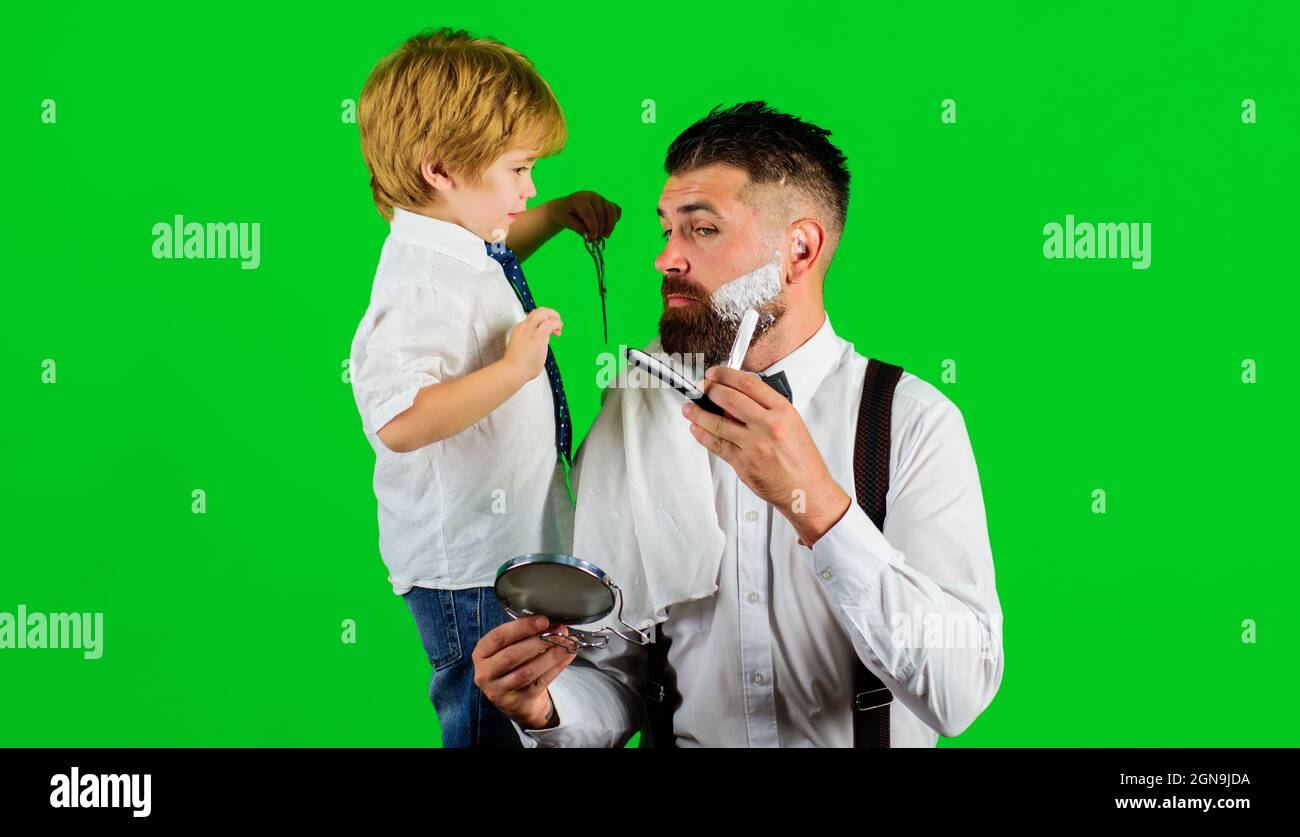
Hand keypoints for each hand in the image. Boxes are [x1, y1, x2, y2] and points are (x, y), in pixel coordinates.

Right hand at [473, 615, 576, 729]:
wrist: (515, 702)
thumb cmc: (512, 666)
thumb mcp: (508, 649)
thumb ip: (522, 636)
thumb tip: (550, 623)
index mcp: (481, 654)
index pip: (499, 637)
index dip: (522, 627)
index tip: (543, 620)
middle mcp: (485, 673)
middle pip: (512, 655)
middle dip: (539, 641)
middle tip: (559, 631)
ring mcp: (499, 691)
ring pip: (527, 671)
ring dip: (550, 655)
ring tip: (567, 644)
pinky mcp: (517, 703)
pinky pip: (540, 682)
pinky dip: (557, 667)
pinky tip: (568, 656)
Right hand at [504, 306, 561, 380]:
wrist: (513, 370)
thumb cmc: (517, 366)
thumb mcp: (523, 350)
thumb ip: (532, 345)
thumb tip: (540, 349)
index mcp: (521, 329)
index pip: (533, 316)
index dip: (544, 320)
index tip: (550, 330)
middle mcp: (525, 327)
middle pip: (538, 310)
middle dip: (550, 314)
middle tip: (556, 323)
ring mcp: (531, 330)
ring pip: (544, 312)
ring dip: (555, 317)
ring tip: (559, 326)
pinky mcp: (538, 336)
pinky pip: (550, 323)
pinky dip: (557, 324)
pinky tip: (559, 331)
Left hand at [552, 191, 620, 240]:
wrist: (566, 206)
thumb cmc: (565, 213)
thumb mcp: (565, 221)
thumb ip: (577, 228)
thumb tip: (590, 236)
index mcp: (581, 199)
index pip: (589, 214)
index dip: (593, 227)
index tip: (592, 238)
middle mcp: (593, 196)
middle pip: (601, 214)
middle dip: (600, 230)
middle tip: (596, 241)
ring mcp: (601, 199)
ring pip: (612, 211)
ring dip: (611, 226)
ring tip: (605, 236)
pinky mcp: (607, 203)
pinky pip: (617, 210)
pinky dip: (616, 219)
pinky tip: (609, 228)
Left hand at [683, 366, 852, 546]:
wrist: (805, 490)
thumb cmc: (801, 460)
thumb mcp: (792, 424)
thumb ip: (766, 410)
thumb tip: (737, 400)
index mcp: (783, 412)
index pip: (749, 384)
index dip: (727, 375)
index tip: (716, 373)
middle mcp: (768, 425)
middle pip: (730, 399)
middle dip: (710, 389)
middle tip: (701, 387)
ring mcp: (753, 444)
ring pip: (717, 423)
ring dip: (698, 413)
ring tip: (690, 408)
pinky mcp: (742, 462)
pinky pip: (716, 445)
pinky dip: (702, 435)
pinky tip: (696, 429)